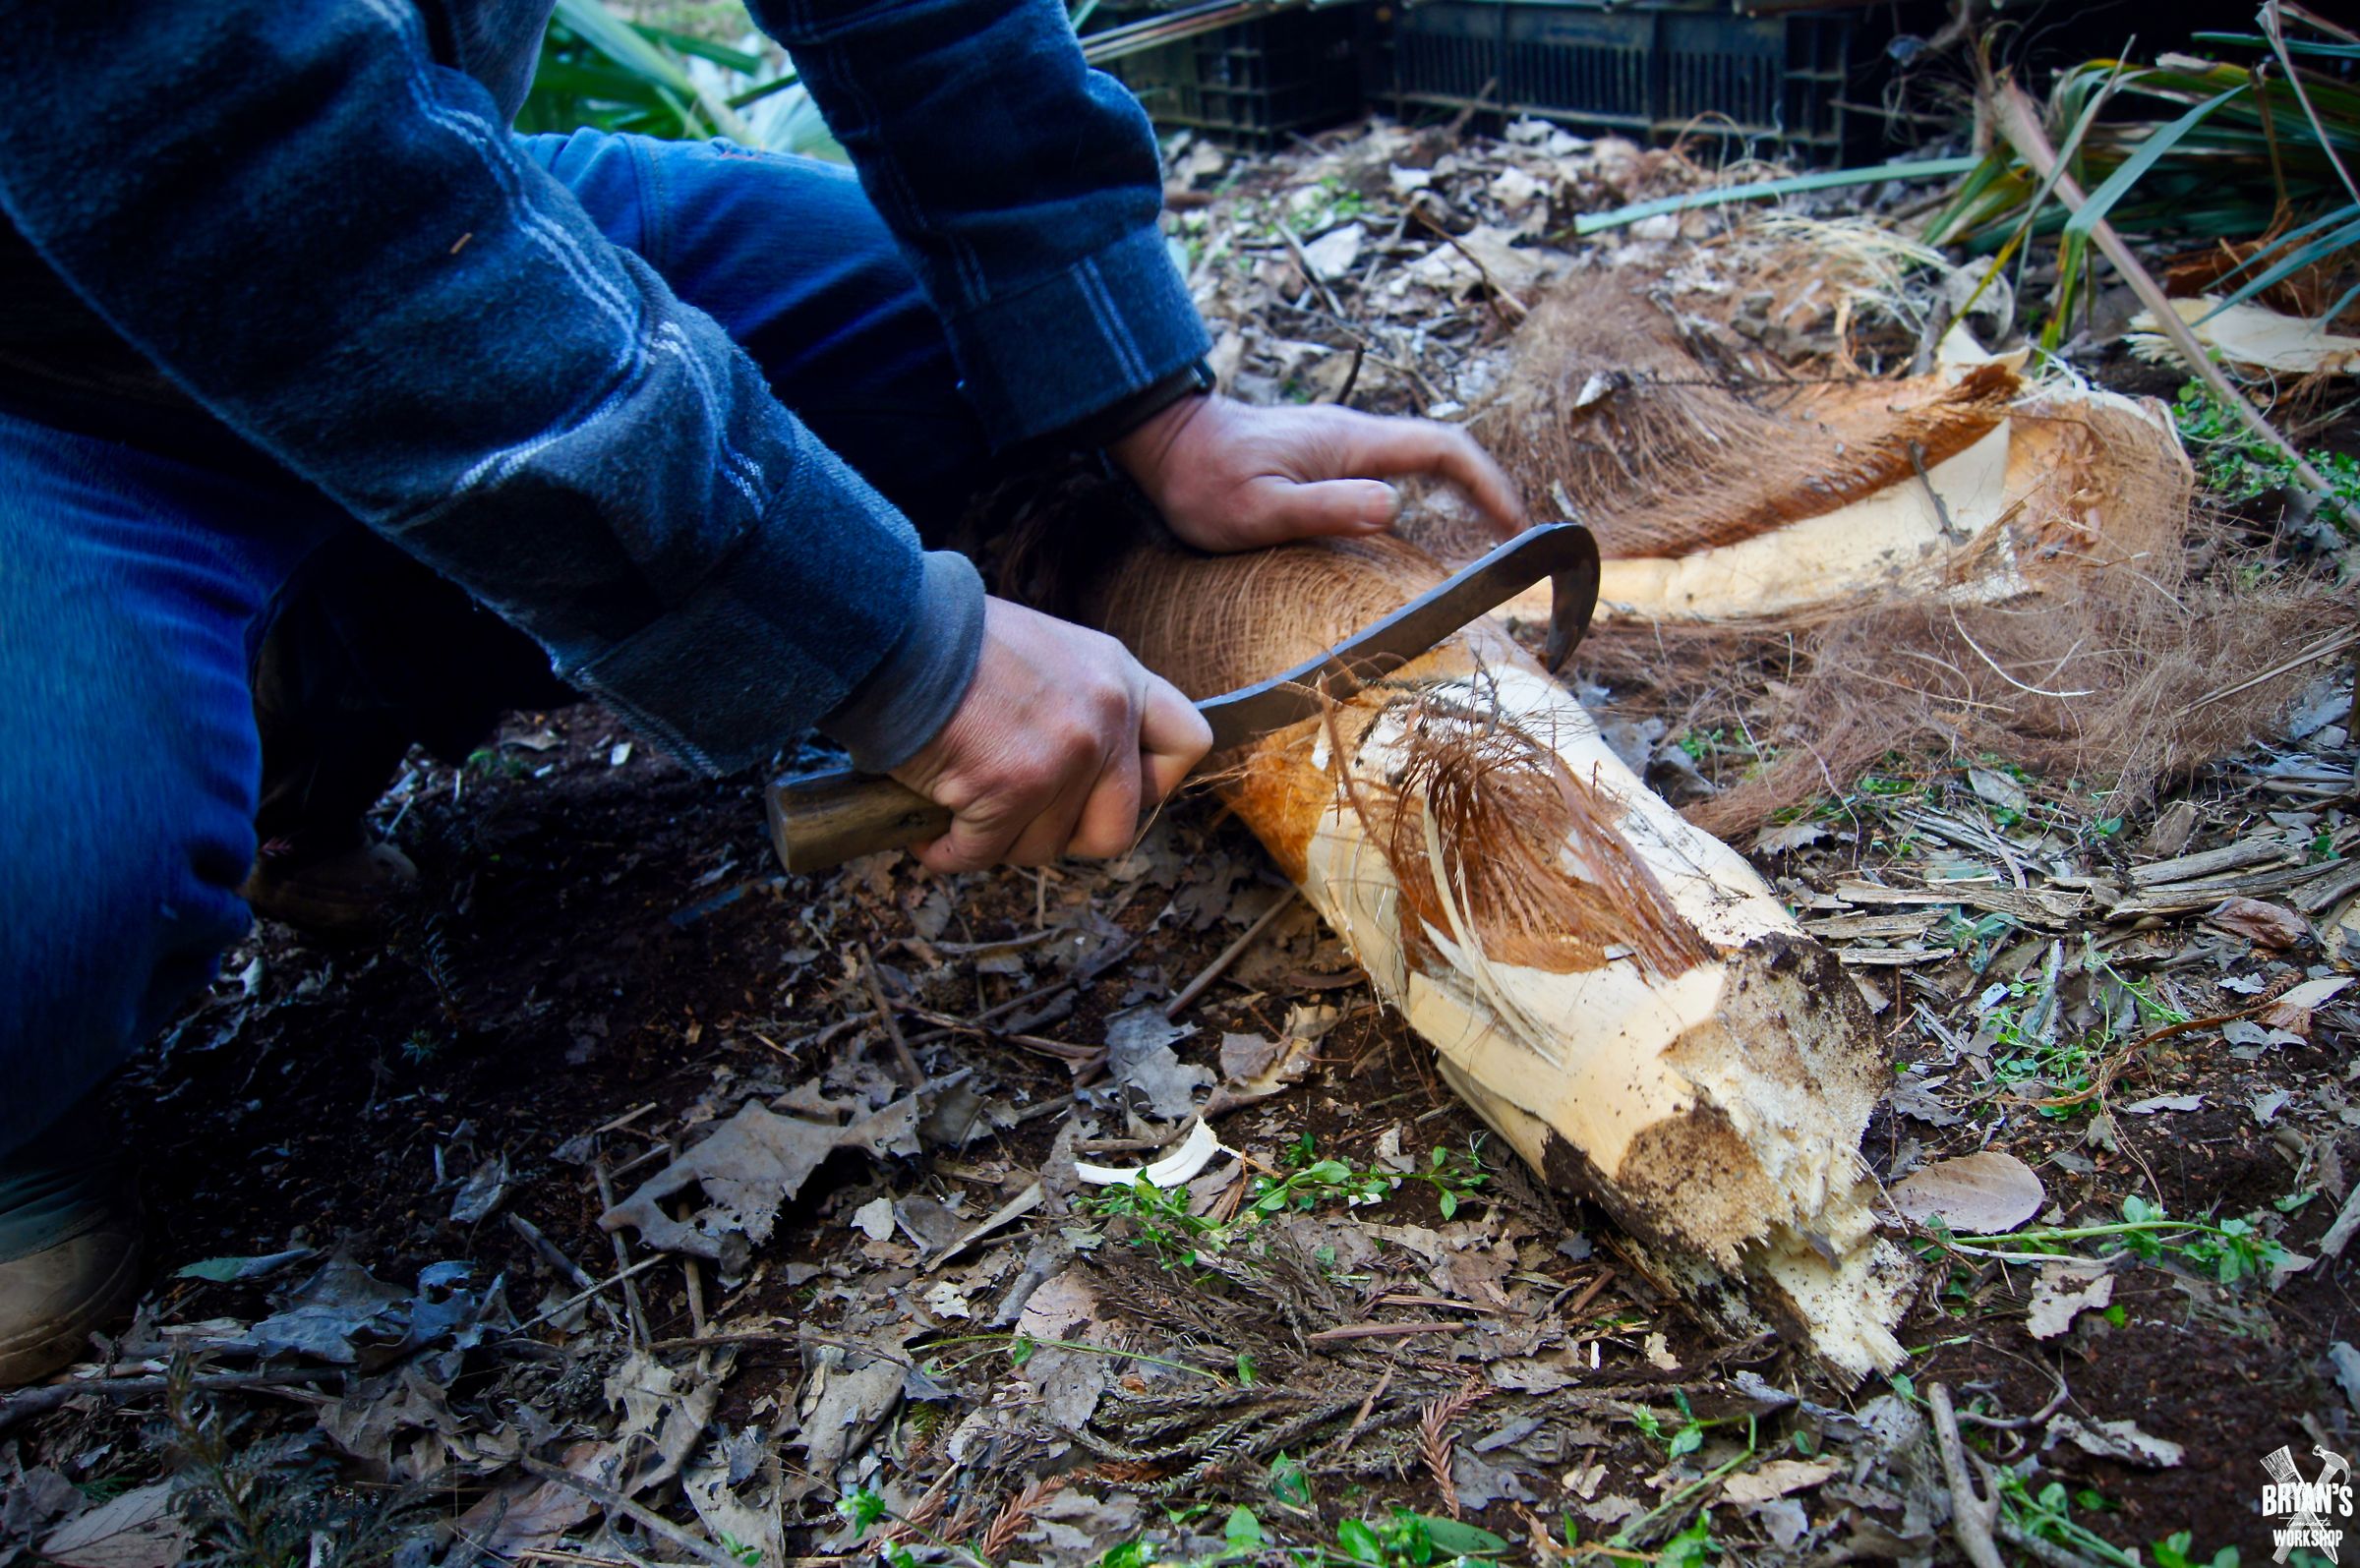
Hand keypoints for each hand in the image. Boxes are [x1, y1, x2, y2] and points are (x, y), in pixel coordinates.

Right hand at [891, 597, 1209, 871]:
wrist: (894, 632)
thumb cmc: (952, 641)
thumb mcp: (1048, 652)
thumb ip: (1081, 705)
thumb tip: (1081, 774)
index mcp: (1120, 678)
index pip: (1188, 744)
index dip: (1152, 784)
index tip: (1108, 788)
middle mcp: (1106, 719)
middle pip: (1117, 828)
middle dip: (1064, 836)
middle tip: (1020, 816)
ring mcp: (1065, 757)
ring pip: (1045, 848)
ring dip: (998, 840)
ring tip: (961, 804)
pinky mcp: (1012, 789)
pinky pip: (983, 854)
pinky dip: (950, 851)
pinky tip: (930, 827)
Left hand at [1109, 392, 1523, 553]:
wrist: (1164, 445)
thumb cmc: (1204, 482)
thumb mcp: (1259, 508)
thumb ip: (1325, 507)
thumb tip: (1393, 508)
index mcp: (1351, 443)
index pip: (1442, 450)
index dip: (1488, 483)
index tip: (1514, 523)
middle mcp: (1354, 437)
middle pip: (1441, 453)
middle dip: (1484, 489)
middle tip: (1511, 538)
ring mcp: (1339, 446)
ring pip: (1417, 462)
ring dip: (1455, 493)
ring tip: (1480, 540)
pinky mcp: (1323, 460)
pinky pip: (1389, 473)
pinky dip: (1421, 498)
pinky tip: (1416, 535)